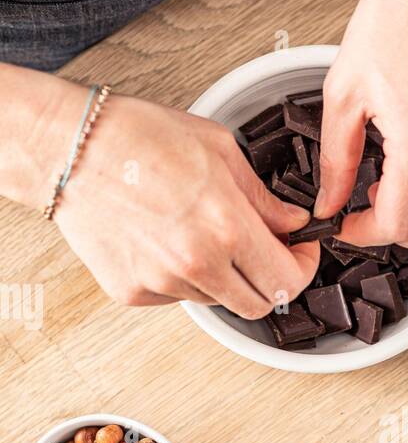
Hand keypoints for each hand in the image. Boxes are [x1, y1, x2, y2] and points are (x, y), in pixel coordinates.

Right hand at [54, 91, 316, 315]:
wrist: (69, 148)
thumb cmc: (138, 136)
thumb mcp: (219, 149)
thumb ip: (263, 198)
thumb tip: (293, 223)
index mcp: (225, 226)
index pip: (289, 280)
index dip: (304, 268)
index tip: (300, 251)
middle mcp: (196, 264)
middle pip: (260, 305)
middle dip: (272, 280)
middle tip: (266, 252)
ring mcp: (162, 282)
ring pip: (218, 299)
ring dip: (226, 275)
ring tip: (203, 232)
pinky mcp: (133, 292)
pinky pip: (178, 296)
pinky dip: (184, 276)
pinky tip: (168, 239)